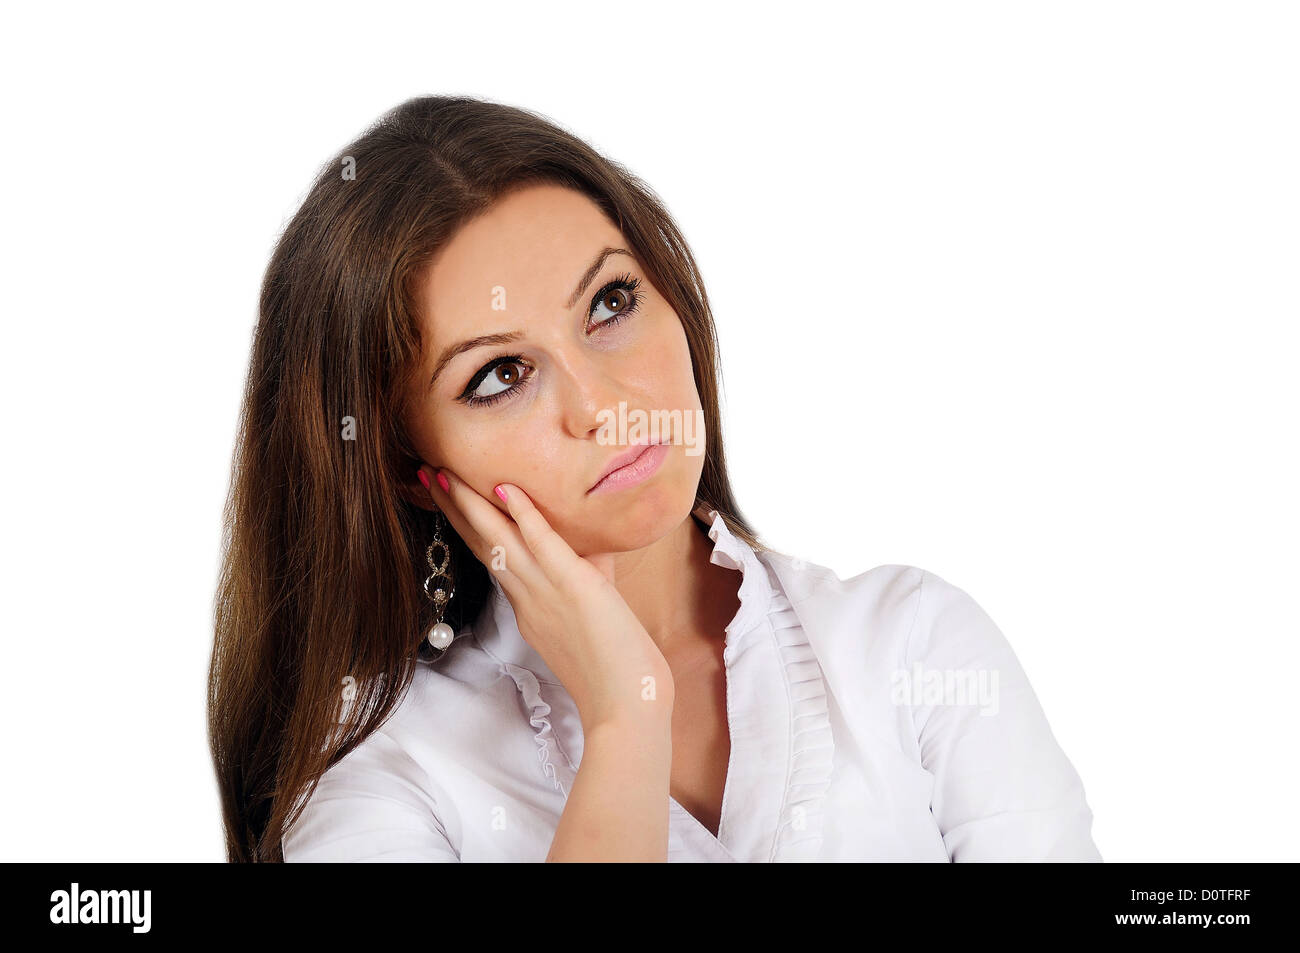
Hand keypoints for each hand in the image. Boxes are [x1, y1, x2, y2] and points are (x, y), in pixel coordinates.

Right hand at [419, 466, 674, 730]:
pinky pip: (543, 545)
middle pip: (482, 543)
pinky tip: (506, 489)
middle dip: (453, 507)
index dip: (468, 525)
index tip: (447, 498)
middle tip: (426, 474)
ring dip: (470, 504)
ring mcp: (546, 593)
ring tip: (443, 474)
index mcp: (528, 607)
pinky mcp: (575, 587)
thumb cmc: (618, 672)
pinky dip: (525, 516)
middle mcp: (528, 598)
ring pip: (499, 540)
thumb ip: (590, 577)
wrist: (627, 708)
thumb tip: (594, 548)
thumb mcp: (596, 613)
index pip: (492, 557)